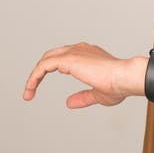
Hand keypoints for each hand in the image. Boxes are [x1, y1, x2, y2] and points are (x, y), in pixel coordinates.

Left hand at [22, 41, 145, 108]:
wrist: (125, 77)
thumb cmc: (118, 85)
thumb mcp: (98, 94)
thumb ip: (83, 97)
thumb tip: (69, 103)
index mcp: (88, 54)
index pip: (63, 57)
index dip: (50, 69)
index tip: (41, 84)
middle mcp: (80, 49)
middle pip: (51, 55)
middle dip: (40, 71)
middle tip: (31, 88)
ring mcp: (74, 52)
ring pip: (45, 60)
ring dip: (34, 76)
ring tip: (28, 93)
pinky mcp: (68, 59)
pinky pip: (44, 66)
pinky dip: (34, 77)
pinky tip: (30, 89)